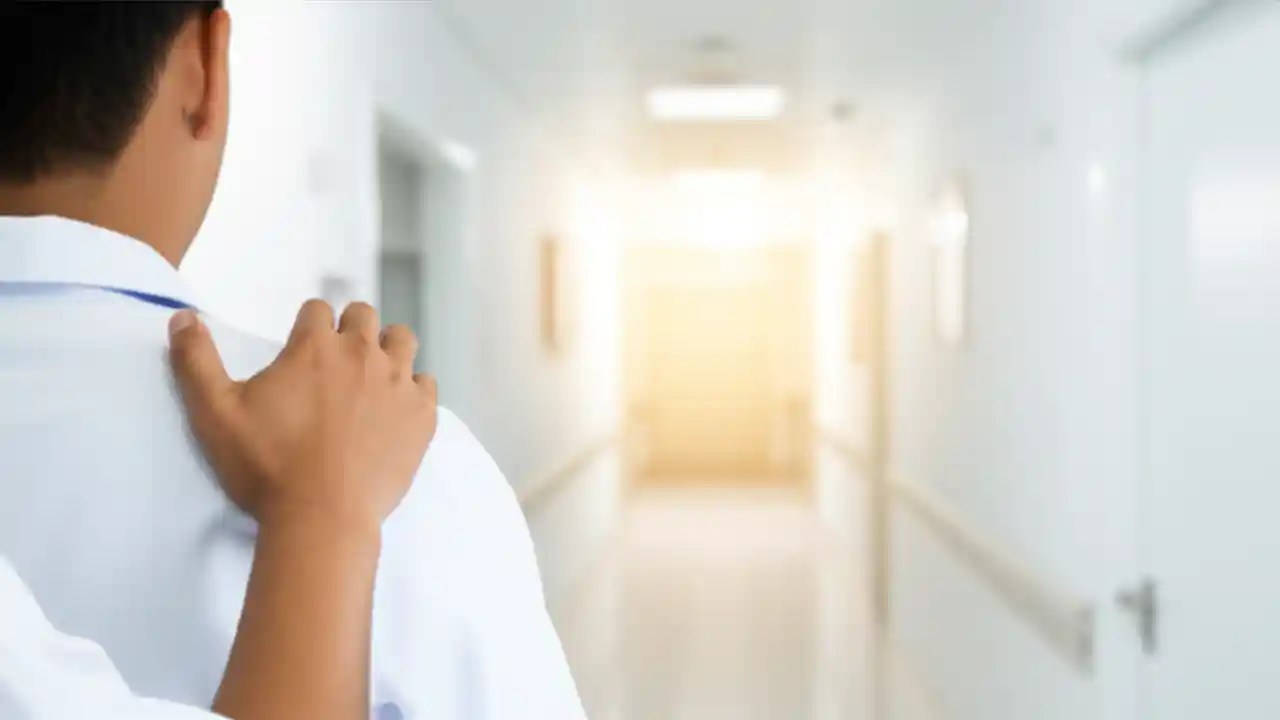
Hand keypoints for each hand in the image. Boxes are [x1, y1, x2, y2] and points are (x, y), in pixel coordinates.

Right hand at [167, 300, 438, 537]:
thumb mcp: (215, 413)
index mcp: (315, 346)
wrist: (322, 517)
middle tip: (336, 362)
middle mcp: (362, 353)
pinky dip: (413, 390)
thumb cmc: (265, 467)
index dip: (308, 326)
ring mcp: (397, 383)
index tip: (302, 349)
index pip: (317, 310)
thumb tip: (182, 318)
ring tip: (370, 376)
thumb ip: (195, 360)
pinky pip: (427, 384)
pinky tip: (396, 408)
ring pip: (402, 340)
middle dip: (349, 329)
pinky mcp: (421, 415)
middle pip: (363, 316)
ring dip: (386, 348)